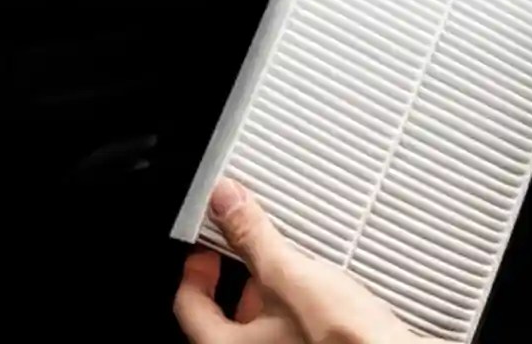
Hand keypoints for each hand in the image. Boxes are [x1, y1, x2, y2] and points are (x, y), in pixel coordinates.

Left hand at [174, 179, 433, 343]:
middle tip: (250, 248)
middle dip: (238, 277)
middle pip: (226, 316)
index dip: (195, 268)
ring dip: (271, 292)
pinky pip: (292, 329)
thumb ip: (252, 237)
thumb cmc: (342, 338)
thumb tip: (226, 201)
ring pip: (263, 324)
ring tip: (290, 263)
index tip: (208, 244)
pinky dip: (297, 306)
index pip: (188, 305)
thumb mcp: (289, 275)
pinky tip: (320, 289)